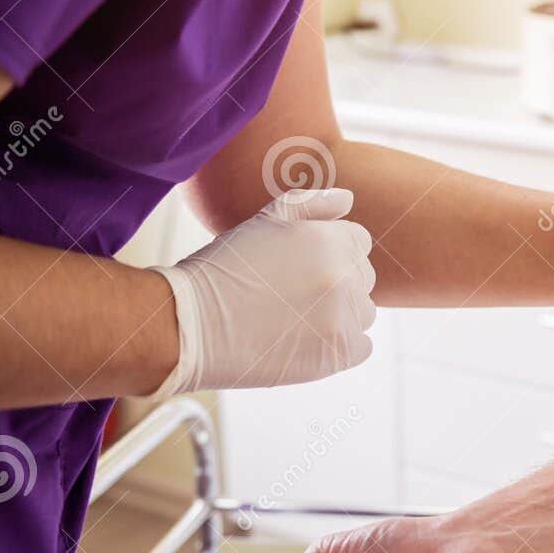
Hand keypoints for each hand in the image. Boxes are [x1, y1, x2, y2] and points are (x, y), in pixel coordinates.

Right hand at [149, 188, 375, 395]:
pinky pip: (361, 347)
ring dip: (339, 315)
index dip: (330, 252)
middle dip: (336, 282)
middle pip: (363, 277)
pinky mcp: (339, 354)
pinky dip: (338, 346)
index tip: (299, 267)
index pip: (358, 242)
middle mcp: (344, 277)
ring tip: (294, 318)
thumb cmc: (223, 269)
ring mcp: (344, 318)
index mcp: (331, 240)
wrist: (190, 326)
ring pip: (363, 313)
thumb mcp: (263, 222)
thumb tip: (349, 199)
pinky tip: (303, 342)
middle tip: (290, 294)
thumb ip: (312, 204)